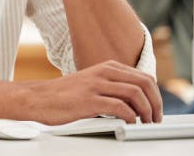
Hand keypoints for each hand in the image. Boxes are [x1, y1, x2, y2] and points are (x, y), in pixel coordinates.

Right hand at [21, 60, 162, 124]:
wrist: (37, 98)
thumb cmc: (63, 95)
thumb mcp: (91, 83)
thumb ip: (111, 87)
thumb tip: (135, 102)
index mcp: (106, 67)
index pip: (143, 76)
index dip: (155, 95)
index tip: (156, 110)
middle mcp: (103, 72)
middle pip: (144, 83)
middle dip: (156, 103)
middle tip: (155, 119)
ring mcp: (96, 85)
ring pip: (135, 93)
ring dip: (146, 112)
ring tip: (145, 124)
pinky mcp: (89, 100)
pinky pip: (119, 107)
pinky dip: (130, 118)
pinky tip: (129, 125)